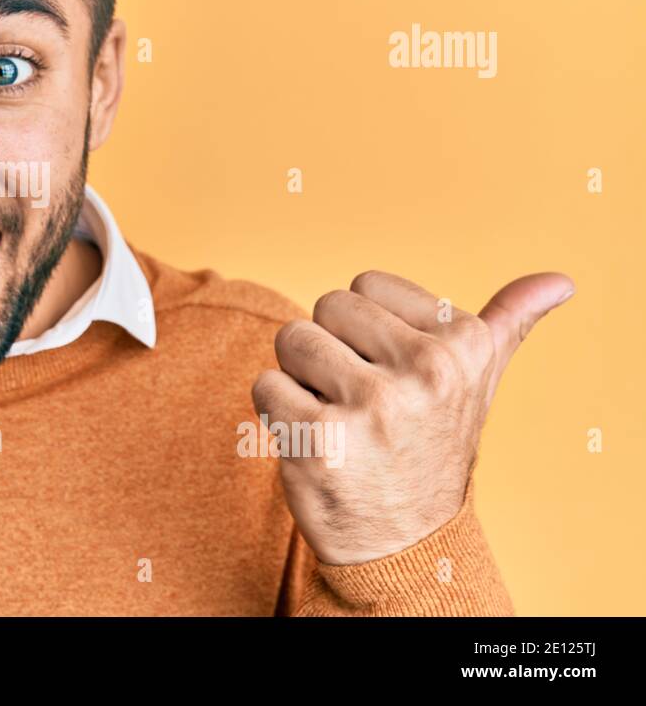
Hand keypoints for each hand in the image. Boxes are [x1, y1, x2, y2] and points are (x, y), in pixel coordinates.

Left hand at [253, 269, 573, 564]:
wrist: (407, 546)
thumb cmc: (433, 447)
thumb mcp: (479, 382)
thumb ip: (509, 323)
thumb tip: (559, 280)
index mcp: (463, 345)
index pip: (365, 285)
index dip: (363, 328)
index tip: (390, 371)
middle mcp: (425, 372)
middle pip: (325, 307)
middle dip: (330, 349)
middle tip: (359, 400)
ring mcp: (373, 406)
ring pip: (292, 340)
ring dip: (301, 379)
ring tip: (338, 418)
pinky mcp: (320, 439)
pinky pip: (266, 384)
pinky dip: (278, 412)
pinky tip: (313, 442)